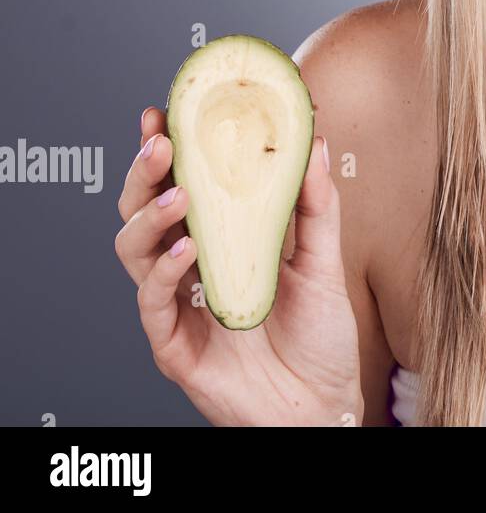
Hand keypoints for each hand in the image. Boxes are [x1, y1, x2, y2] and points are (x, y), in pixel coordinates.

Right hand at [115, 106, 363, 424]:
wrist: (324, 402)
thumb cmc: (319, 334)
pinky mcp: (172, 345)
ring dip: (150, 215)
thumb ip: (316, 203)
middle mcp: (189, 268)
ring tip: (182, 193)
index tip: (166, 110)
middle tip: (162, 140)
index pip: (180, 185)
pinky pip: (151, 303)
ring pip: (132, 250)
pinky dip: (163, 271)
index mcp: (220, 241)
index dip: (167, 149)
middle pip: (142, 209)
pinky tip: (187, 250)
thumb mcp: (326, 260)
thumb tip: (314, 139)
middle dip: (145, 171)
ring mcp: (176, 306)